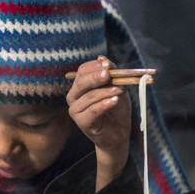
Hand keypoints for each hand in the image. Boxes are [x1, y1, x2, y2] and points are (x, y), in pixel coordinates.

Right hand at [66, 56, 131, 188]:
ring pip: (89, 96)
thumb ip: (111, 74)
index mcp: (79, 87)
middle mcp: (73, 97)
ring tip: (121, 90)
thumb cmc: (116, 110)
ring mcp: (76, 111)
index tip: (109, 65)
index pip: (82, 71)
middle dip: (97, 76)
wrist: (118, 135)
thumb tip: (102, 58)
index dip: (95, 66)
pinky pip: (93, 111)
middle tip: (109, 74)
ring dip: (106, 91)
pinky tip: (115, 100)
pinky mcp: (83, 123)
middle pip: (81, 82)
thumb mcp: (117, 88)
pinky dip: (105, 104)